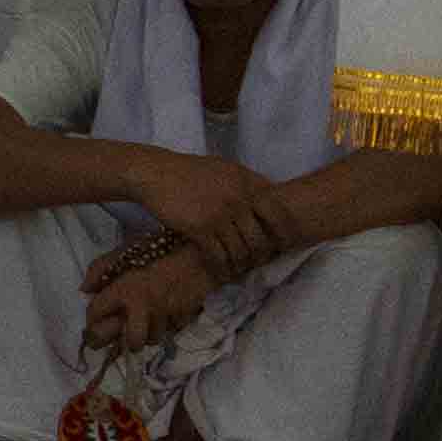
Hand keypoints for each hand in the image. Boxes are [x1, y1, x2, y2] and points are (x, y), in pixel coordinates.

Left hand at [77, 240, 220, 356]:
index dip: (92, 319)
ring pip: (152, 339)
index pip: (96, 313)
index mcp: (125, 289)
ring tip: (148, 319)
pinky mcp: (183, 319)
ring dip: (148, 332)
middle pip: (133, 342)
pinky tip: (165, 312)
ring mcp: (165, 315)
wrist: (201, 253)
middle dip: (128, 340)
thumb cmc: (162, 249)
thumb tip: (85, 289)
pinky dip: (165, 326)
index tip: (96, 320)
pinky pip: (169, 331)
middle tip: (126, 332)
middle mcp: (144, 307)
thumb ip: (100, 268)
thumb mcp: (126, 250)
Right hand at [133, 151, 283, 272]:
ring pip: (240, 251)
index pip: (278, 212)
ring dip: (240, 265)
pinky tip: (221, 272)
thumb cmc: (191, 171)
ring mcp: (220, 214)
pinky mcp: (200, 229)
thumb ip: (249, 183)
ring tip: (238, 269)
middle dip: (260, 255)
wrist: (156, 173)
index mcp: (248, 182)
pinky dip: (222, 268)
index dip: (285, 233)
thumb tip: (273, 195)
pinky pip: (218, 256)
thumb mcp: (226, 168)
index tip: (285, 246)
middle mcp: (238, 198)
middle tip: (256, 262)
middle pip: (260, 238)